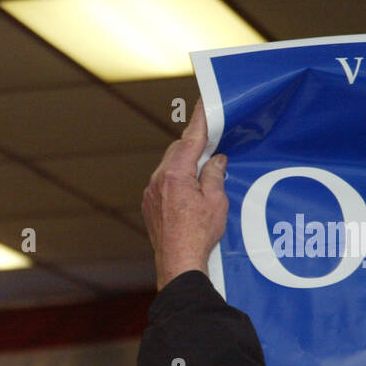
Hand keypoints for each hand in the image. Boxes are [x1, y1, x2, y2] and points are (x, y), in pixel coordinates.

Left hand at [142, 100, 228, 289]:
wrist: (178, 262)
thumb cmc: (198, 235)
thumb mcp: (216, 201)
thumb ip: (214, 175)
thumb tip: (216, 159)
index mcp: (175, 175)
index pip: (190, 140)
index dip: (200, 121)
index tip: (204, 103)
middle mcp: (158, 180)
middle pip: (176, 151)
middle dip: (193, 142)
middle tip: (210, 135)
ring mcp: (150, 193)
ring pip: (168, 166)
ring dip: (184, 161)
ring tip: (202, 161)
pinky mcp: (149, 205)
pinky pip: (163, 181)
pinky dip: (176, 176)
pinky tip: (189, 184)